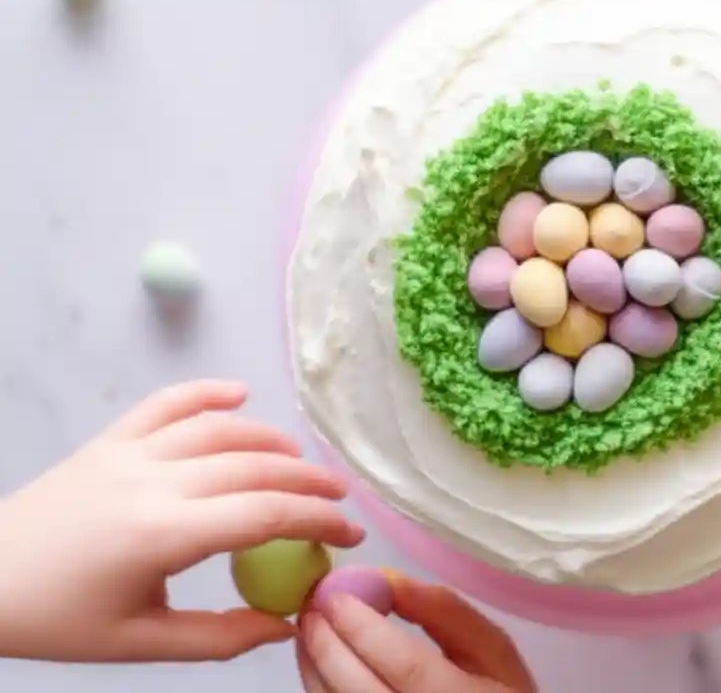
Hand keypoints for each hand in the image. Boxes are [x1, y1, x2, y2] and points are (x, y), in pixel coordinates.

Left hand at [0, 380, 364, 661]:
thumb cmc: (57, 619)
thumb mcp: (140, 642)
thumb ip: (220, 637)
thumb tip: (285, 625)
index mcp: (162, 535)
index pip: (265, 515)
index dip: (318, 521)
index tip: (350, 535)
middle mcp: (152, 483)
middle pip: (254, 468)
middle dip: (310, 483)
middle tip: (341, 502)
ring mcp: (129, 454)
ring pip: (220, 431)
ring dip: (272, 441)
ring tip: (303, 464)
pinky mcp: (108, 442)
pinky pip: (165, 404)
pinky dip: (206, 393)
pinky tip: (240, 394)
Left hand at [298, 577, 536, 691]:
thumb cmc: (499, 692)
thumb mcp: (492, 650)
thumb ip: (446, 612)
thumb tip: (387, 578)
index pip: (408, 667)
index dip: (367, 630)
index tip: (337, 593)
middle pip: (362, 690)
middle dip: (329, 644)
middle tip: (312, 605)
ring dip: (315, 665)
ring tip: (310, 626)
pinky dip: (319, 686)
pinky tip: (317, 658)